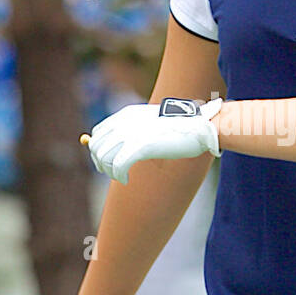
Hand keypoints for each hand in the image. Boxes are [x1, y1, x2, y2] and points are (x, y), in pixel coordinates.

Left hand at [84, 99, 220, 183]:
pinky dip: (119, 176)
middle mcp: (124, 122)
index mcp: (126, 114)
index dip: (99, 149)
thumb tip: (114, 150)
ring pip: (104, 157)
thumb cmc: (179, 129)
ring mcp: (131, 133)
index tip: (109, 161)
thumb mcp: (152, 126)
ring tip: (121, 177)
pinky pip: (117, 166)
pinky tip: (126, 180)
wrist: (198, 127)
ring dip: (109, 172)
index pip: (98, 132)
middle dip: (101, 163)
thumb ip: (133, 133)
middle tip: (114, 172)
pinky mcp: (140, 146)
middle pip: (97, 146)